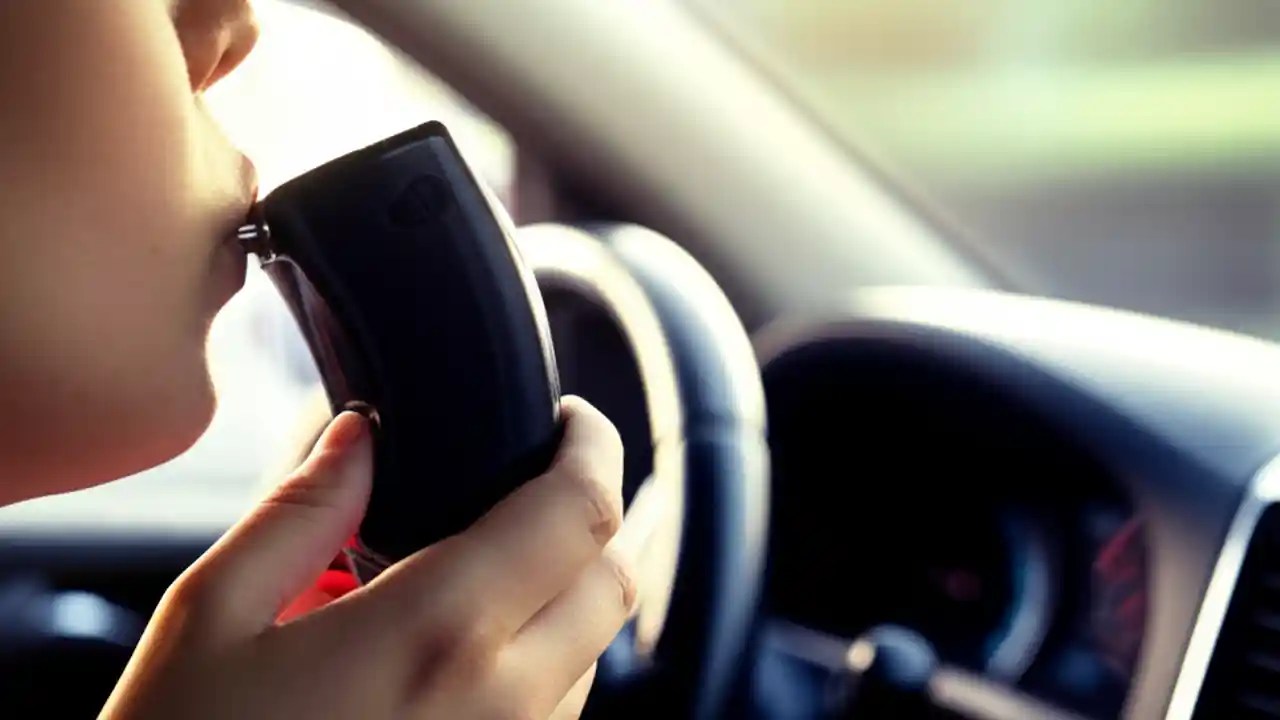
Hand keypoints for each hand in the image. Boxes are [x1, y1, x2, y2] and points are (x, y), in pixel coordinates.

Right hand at [101, 396, 632, 719]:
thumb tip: (361, 434)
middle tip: (538, 478)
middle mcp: (502, 705)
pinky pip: (558, 715)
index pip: (579, 514)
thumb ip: (299, 512)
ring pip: (594, 653)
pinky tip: (455, 654)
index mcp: (436, 636)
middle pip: (613, 582)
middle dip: (595, 516)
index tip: (572, 420)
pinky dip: (540, 662)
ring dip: (565, 594)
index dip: (594, 447)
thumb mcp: (209, 622)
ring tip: (475, 572)